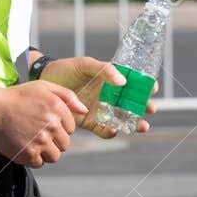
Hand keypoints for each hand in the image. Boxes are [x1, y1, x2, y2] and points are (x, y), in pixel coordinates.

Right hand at [0, 75, 86, 166]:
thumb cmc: (17, 96)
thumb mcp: (43, 87)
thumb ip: (68, 96)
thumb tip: (84, 111)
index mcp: (57, 109)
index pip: (71, 129)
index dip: (59, 127)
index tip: (45, 122)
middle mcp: (51, 125)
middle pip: (65, 144)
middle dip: (54, 140)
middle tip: (38, 133)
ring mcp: (40, 141)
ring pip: (54, 156)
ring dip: (46, 152)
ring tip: (32, 141)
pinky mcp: (28, 154)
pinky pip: (40, 163)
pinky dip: (33, 158)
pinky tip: (24, 146)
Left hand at [36, 56, 157, 136]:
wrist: (44, 83)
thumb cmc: (65, 69)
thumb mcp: (84, 64)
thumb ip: (103, 69)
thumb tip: (123, 81)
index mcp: (110, 79)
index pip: (133, 82)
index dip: (145, 85)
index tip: (153, 88)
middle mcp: (109, 95)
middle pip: (132, 102)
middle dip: (144, 107)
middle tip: (151, 110)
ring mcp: (100, 109)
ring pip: (122, 118)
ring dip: (133, 123)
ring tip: (141, 126)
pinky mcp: (89, 122)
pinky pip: (103, 129)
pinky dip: (110, 132)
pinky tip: (115, 131)